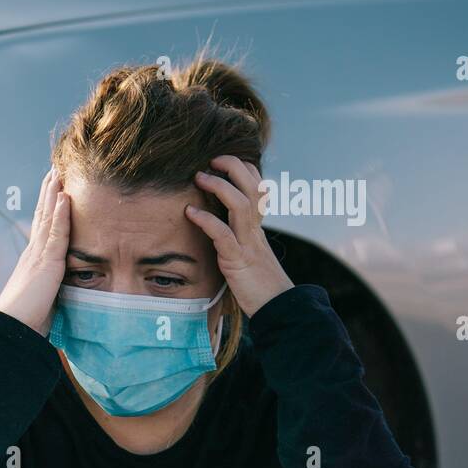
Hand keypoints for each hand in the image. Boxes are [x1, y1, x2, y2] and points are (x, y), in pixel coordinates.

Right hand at [0, 166, 70, 335]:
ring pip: (47, 217)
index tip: (54, 189)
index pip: (43, 227)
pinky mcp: (45, 262)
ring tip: (58, 172)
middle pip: (42, 215)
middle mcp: (33, 252)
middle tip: (53, 169)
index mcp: (33, 261)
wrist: (12, 328)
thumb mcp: (45, 298)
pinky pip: (55, 233)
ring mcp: (38, 255)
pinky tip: (64, 196)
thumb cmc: (27, 320)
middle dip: (48, 192)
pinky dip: (60, 213)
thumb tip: (66, 289)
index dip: (48, 207)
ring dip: (53, 193)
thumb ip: (54, 287)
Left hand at [184, 155, 293, 316]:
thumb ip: (237, 236)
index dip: (244, 168)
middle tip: (212, 159)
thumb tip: (219, 225)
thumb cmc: (258, 283)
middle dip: (234, 167)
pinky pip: (223, 235)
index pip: (258, 187)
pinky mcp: (238, 260)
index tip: (223, 159)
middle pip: (253, 187)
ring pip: (241, 204)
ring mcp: (248, 243)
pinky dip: (206, 220)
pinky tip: (190, 212)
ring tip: (199, 177)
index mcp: (257, 227)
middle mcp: (255, 230)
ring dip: (219, 187)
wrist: (277, 308)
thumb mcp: (248, 253)